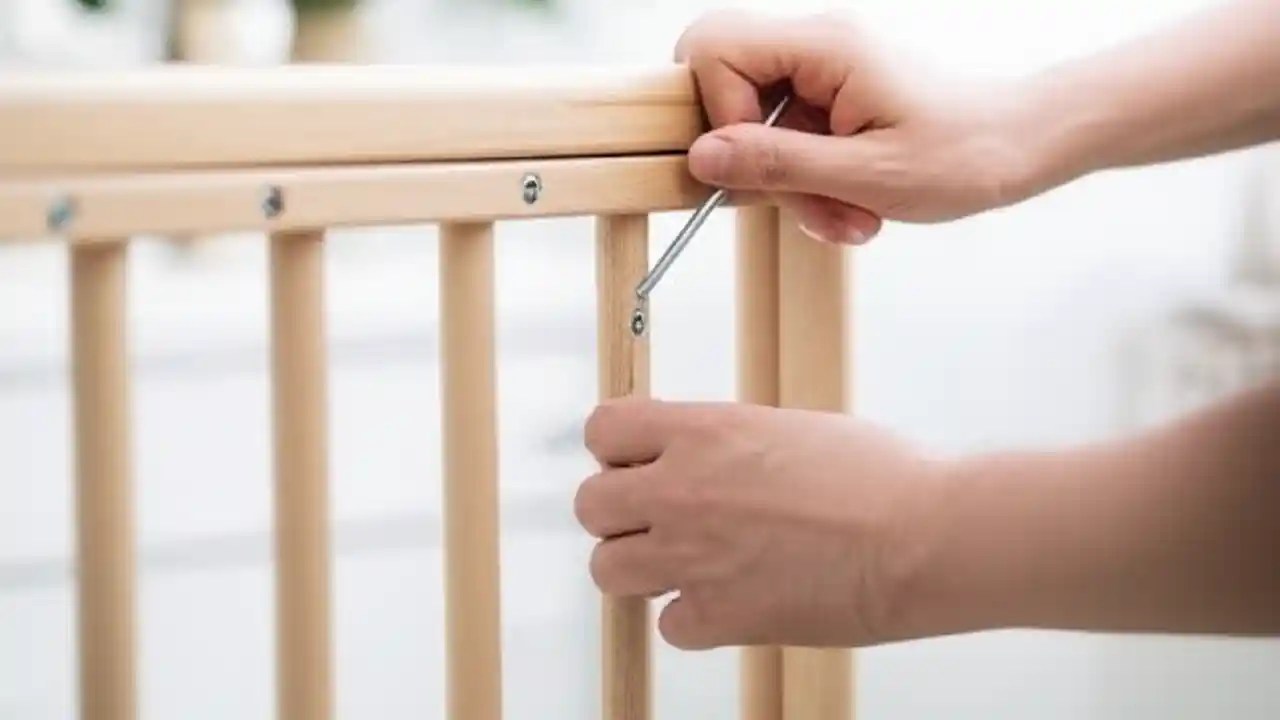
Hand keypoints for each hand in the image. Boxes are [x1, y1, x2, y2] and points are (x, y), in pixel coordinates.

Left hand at [574, 398, 934, 648]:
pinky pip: (668, 626)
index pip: (604, 430)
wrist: (923, 537)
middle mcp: (683, 490)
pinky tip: (729, 604)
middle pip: (591, 505)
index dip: (616, 450)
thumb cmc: (880, 477)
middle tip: (657, 521)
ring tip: (682, 566)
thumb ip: (726, 443)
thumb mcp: (786, 429)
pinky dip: (693, 620)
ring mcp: (694, 557)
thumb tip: (703, 458)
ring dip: (639, 569)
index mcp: (702, 431)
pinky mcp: (719, 616)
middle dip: (619, 514)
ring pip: (608, 569)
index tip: (635, 463)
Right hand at [676, 11, 1044, 243]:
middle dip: (745, 153)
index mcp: (825, 45)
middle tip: (793, 194)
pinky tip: (846, 204)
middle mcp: (817, 45)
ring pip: (751, 120)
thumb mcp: (865, 175)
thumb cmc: (964, 155)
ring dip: (785, 181)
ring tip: (840, 214)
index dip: (718, 114)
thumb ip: (776, 164)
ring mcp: (820, 70)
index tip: (758, 165)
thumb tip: (702, 157)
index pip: (715, 48)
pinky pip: (782, 136)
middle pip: (722, 81)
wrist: (1020, 147)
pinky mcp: (826, 97)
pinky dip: (804, 180)